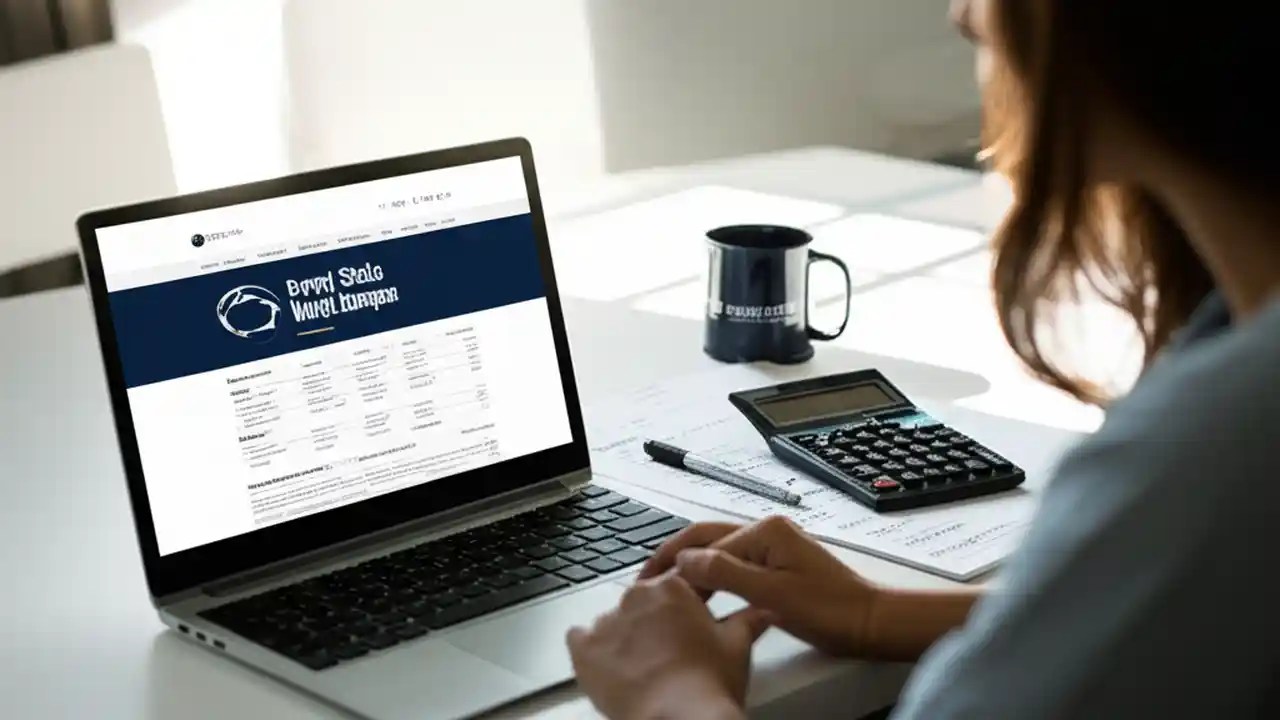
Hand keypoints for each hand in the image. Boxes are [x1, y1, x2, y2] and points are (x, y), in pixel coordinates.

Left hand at [567, 574, 768, 719]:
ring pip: (611, 621)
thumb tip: (764, 610)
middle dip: (652, 623)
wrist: (676, 717)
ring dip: (622, 637)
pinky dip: (589, 649)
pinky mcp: (583, 648)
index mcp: (672, 587)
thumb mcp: (737, 647)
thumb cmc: (708, 683)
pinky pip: (578, 638)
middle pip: (640, 603)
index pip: (673, 584)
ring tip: (640, 668)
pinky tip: (605, 665)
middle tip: (668, 652)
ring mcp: (606, 621)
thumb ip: (749, 622)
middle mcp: (635, 596)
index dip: (681, 608)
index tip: (685, 625)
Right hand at [640, 516, 879, 656]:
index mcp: (764, 531)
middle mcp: (767, 530)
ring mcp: (774, 546)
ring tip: (667, 589)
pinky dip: (714, 575)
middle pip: (707, 538)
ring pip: (719, 550)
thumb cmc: (831, 609)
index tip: (653, 587)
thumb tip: (686, 561)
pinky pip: (735, 563)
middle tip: (646, 579)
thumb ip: (725, 573)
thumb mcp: (771, 594)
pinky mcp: (779, 564)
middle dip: (675, 557)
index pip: (706, 545)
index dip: (676, 567)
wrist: (869, 622)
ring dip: (692, 567)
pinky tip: (702, 592)